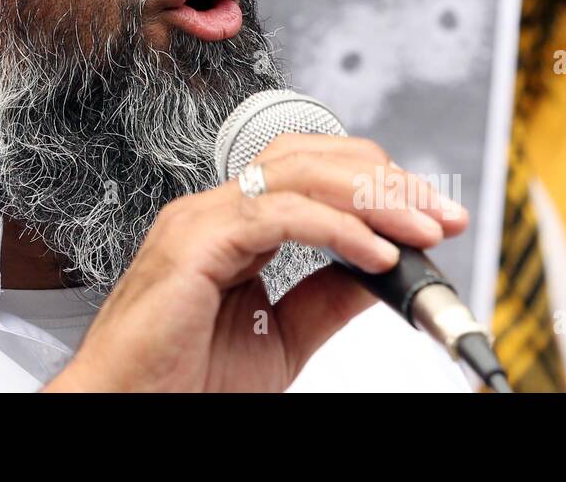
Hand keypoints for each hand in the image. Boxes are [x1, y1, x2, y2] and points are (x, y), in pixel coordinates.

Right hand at [43, 134, 467, 391]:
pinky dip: (335, 229)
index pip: (312, 172)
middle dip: (385, 181)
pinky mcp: (195, 240)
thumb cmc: (179, 379)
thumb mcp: (280, 336)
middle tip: (439, 215)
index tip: (430, 218)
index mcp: (233, 225)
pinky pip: (277, 215)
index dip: (375, 185)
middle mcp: (216, 209)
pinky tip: (373, 253)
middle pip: (311, 158)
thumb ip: (327, 298)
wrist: (126, 407)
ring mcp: (201, 218)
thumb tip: (382, 273)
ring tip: (419, 230)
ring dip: (371, 197)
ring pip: (298, 172)